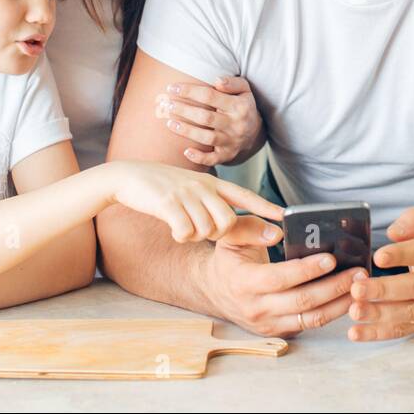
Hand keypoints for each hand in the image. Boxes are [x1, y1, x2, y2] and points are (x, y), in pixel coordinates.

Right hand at [107, 160, 282, 242]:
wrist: (129, 177)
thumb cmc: (165, 188)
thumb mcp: (193, 192)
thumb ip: (215, 205)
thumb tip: (233, 225)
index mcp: (212, 183)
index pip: (245, 195)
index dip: (265, 207)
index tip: (283, 218)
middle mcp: (203, 186)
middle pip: (227, 222)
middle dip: (216, 234)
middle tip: (199, 229)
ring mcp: (186, 193)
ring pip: (207, 230)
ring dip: (195, 235)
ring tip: (181, 225)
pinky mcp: (168, 203)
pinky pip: (186, 232)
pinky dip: (180, 236)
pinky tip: (171, 228)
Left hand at [156, 76, 262, 166]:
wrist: (255, 132)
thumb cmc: (242, 105)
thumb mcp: (244, 89)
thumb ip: (232, 82)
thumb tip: (217, 80)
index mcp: (239, 106)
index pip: (210, 96)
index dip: (189, 91)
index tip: (172, 87)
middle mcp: (236, 125)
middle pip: (206, 118)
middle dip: (184, 110)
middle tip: (167, 104)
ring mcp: (231, 141)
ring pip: (206, 138)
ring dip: (186, 131)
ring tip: (169, 123)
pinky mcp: (227, 155)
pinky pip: (213, 159)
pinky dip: (199, 158)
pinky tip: (186, 152)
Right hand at [203, 215, 365, 337]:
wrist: (214, 291)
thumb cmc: (228, 260)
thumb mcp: (229, 237)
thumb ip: (250, 229)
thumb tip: (277, 232)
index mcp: (243, 282)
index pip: (280, 278)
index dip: (307, 270)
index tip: (330, 258)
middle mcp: (256, 308)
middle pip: (302, 301)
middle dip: (334, 286)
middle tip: (358, 272)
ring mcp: (268, 324)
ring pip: (310, 318)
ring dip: (339, 303)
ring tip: (360, 286)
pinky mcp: (278, 332)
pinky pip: (309, 325)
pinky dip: (331, 313)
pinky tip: (347, 299)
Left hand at [347, 207, 413, 339]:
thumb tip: (393, 233)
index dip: (400, 255)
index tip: (378, 257)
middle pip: (413, 287)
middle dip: (384, 290)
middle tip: (357, 289)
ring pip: (408, 313)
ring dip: (379, 314)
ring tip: (354, 310)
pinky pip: (401, 330)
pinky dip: (378, 333)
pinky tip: (356, 332)